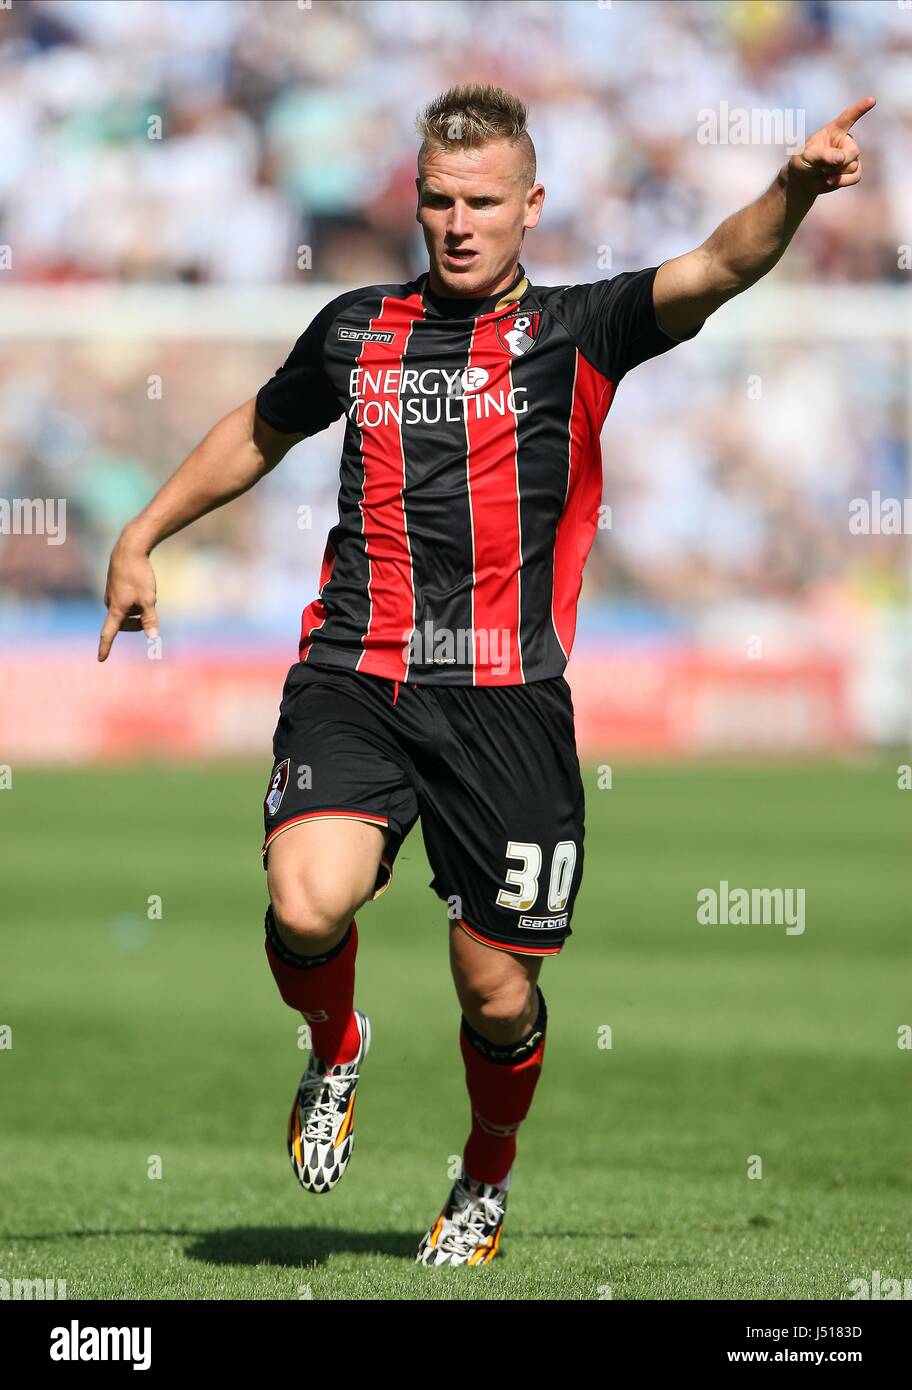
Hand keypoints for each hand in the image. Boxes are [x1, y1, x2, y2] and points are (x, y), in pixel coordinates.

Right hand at [98, 534, 159, 661]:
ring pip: (126, 610)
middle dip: (136, 625)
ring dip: (137, 610)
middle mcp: (110, 602)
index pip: (108, 633)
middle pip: (122, 624)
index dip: (105, 647)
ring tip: (147, 596)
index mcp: (116, 609)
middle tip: (149, 617)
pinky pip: (126, 600)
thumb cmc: (138, 574)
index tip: (101, 659)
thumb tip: (152, 638)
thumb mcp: (148, 598)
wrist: (129, 548)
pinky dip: (135, 600)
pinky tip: (142, 585)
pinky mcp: (115, 585)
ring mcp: (112, 593)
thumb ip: (150, 619)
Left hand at [788, 96, 874, 194]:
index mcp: (834, 130)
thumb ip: (823, 155)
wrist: (803, 180)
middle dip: (838, 163)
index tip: (872, 100)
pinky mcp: (853, 170)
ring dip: (836, 173)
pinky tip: (830, 180)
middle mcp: (845, 141)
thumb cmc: (803, 163)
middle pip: (854, 151)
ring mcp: (850, 155)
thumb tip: (841, 158)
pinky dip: (843, 181)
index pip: (848, 117)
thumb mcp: (807, 157)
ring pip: (853, 165)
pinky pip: (856, 176)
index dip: (860, 109)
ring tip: (823, 171)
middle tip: (821, 166)